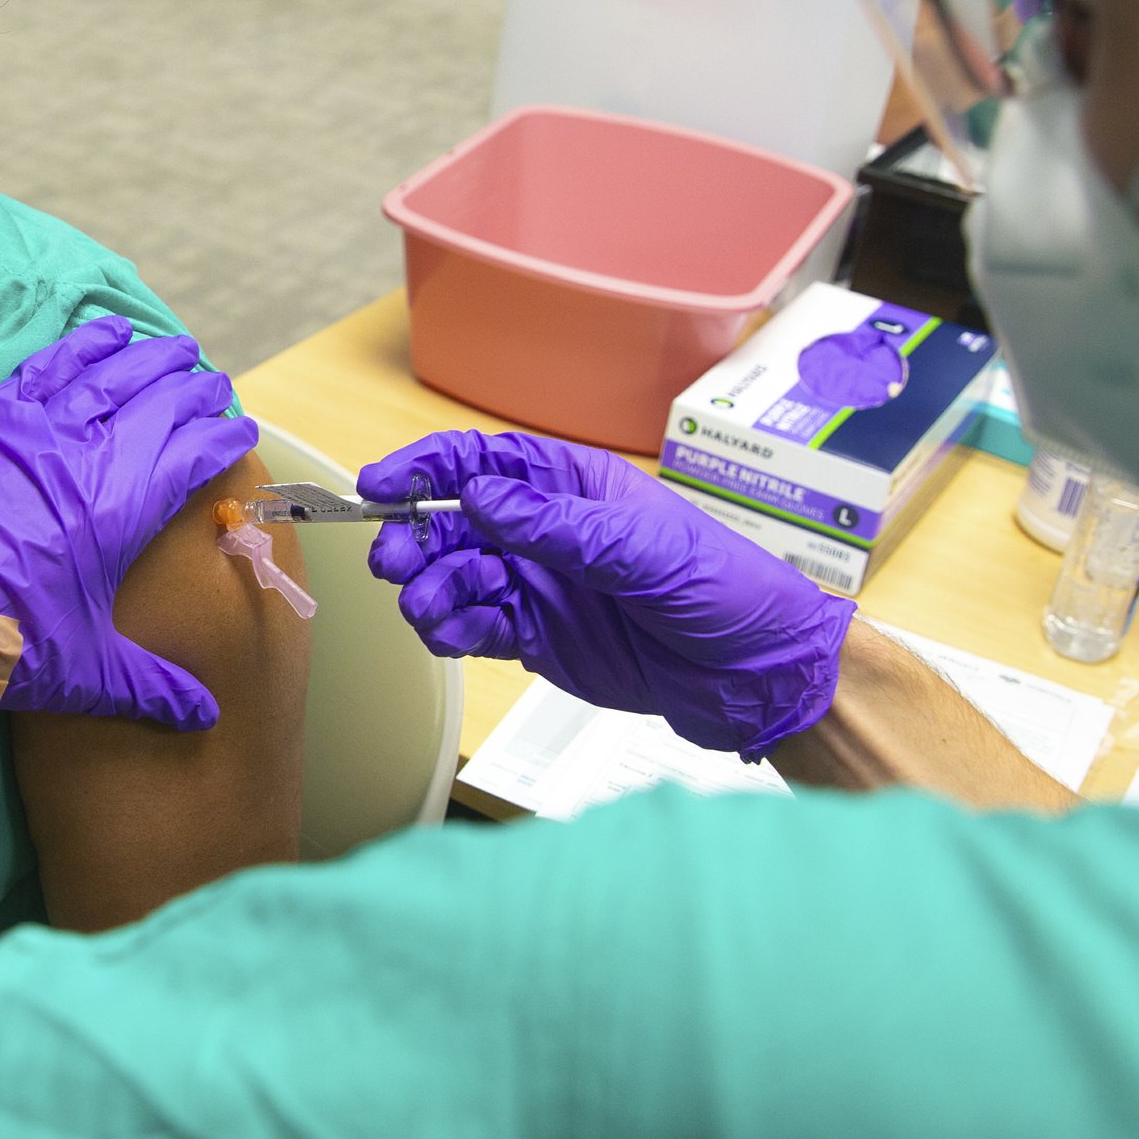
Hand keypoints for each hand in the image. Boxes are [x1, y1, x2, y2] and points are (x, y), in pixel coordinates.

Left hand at [0, 315, 256, 729]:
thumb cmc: (4, 643)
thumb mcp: (88, 671)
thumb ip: (152, 688)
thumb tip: (202, 716)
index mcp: (122, 506)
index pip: (191, 452)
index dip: (222, 436)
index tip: (240, 428)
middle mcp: (86, 455)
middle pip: (155, 401)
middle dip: (192, 388)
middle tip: (213, 380)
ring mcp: (35, 430)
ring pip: (104, 374)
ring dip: (143, 357)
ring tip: (170, 345)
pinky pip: (45, 369)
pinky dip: (78, 348)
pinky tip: (99, 337)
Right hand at [360, 430, 854, 757]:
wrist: (761, 676)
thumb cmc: (725, 590)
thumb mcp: (645, 550)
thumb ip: (558, 526)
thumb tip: (482, 497)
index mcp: (572, 487)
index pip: (482, 462)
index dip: (424, 468)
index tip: (378, 484)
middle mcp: (546, 532)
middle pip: (451, 521)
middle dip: (414, 537)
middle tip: (399, 562)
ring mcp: (537, 585)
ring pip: (451, 577)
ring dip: (428, 590)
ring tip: (433, 610)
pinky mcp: (535, 638)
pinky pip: (471, 626)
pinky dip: (449, 629)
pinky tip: (452, 635)